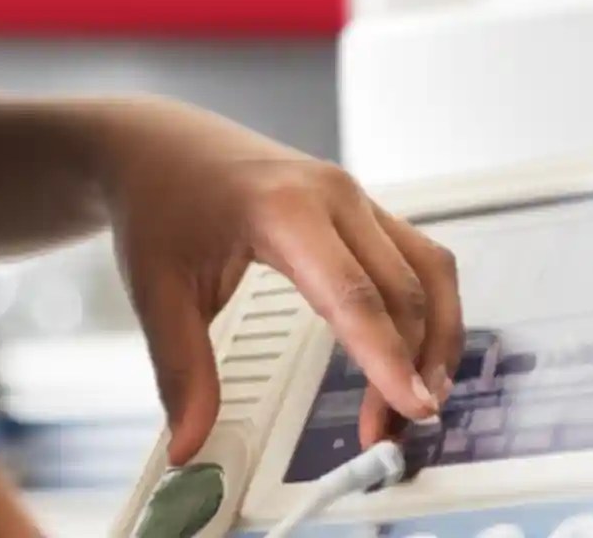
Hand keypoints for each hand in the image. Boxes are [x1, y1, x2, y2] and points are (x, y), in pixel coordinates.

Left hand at [95, 100, 463, 463]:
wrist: (158, 144)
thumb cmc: (158, 203)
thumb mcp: (156, 290)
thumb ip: (180, 372)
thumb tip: (188, 447)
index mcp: (283, 208)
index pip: (353, 294)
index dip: (386, 357)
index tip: (410, 409)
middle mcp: (334, 195)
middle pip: (404, 289)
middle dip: (411, 366)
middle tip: (389, 436)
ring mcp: (353, 196)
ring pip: (428, 270)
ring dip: (436, 337)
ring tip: (416, 402)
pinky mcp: (360, 207)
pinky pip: (416, 257)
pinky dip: (427, 310)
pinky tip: (413, 353)